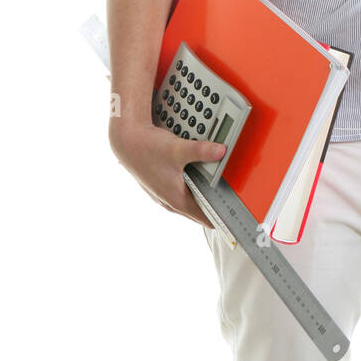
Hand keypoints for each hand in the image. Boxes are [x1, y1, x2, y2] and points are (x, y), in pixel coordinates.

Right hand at [109, 112, 227, 227]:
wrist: (126, 141)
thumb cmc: (147, 149)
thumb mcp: (177, 149)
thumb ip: (201, 151)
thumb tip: (221, 151)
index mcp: (175, 198)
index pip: (204, 217)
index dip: (219, 218)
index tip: (234, 219)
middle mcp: (169, 200)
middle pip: (198, 210)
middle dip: (214, 206)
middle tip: (233, 201)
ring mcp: (163, 193)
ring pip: (189, 200)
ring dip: (202, 196)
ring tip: (218, 189)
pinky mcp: (160, 184)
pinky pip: (181, 192)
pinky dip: (191, 188)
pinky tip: (196, 176)